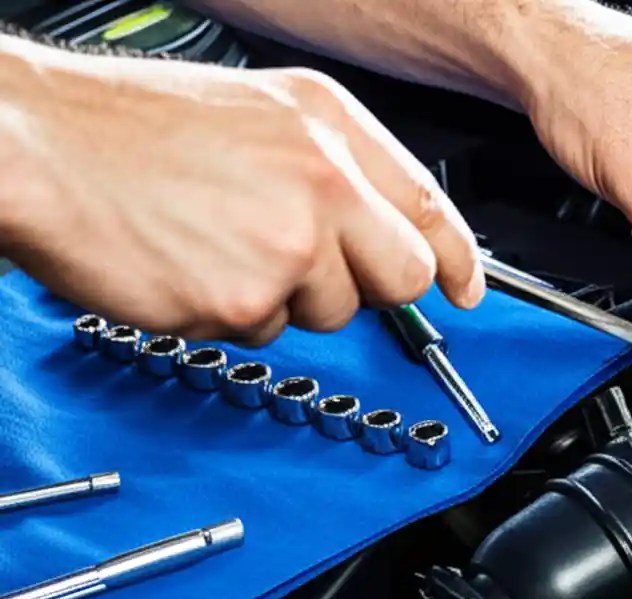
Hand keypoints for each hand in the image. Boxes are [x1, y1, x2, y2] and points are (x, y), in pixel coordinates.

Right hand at [0, 41, 481, 344]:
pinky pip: (269, 331)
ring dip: (288, 296)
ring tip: (221, 244)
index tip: (465, 288)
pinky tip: (193, 265)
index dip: (456, 259)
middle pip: (401, 276)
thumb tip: (396, 226)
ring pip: (332, 311)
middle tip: (308, 265)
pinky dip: (233, 311)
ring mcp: (288, 244)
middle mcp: (324, 182)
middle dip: (368, 285)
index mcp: (331, 126)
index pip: (431, 208)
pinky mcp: (246, 299)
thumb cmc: (131, 127)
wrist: (40, 145)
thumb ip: (340, 167)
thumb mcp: (262, 111)